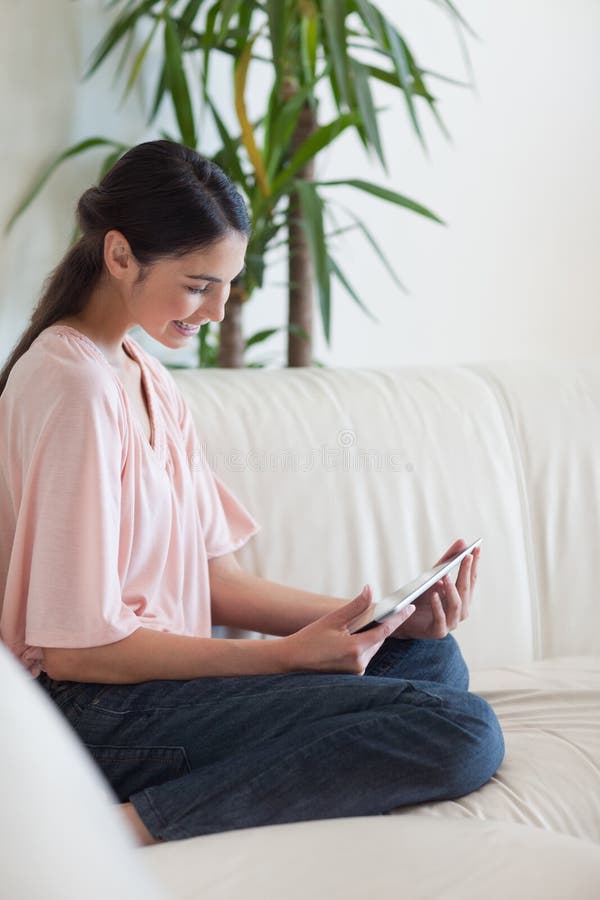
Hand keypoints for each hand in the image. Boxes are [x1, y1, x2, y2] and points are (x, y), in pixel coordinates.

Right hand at [282, 585, 415, 674]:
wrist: (292, 661)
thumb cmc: (309, 638)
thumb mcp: (332, 619)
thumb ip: (355, 606)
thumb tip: (370, 590)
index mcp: (356, 648)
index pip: (385, 631)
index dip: (399, 618)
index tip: (410, 607)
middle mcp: (359, 663)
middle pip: (378, 640)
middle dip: (380, 626)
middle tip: (381, 611)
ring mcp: (356, 671)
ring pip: (371, 648)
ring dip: (370, 636)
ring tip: (360, 625)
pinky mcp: (352, 675)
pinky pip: (364, 656)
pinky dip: (362, 645)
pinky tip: (351, 639)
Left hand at [389, 538, 479, 639]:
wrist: (402, 617)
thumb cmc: (422, 596)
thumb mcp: (434, 575)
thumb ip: (448, 560)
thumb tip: (462, 541)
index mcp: (462, 598)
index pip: (471, 580)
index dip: (474, 564)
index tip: (477, 548)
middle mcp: (460, 611)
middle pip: (466, 591)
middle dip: (466, 573)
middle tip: (466, 557)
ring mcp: (450, 622)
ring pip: (456, 606)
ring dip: (452, 590)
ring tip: (445, 576)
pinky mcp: (438, 631)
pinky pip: (440, 619)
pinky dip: (437, 606)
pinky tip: (434, 594)